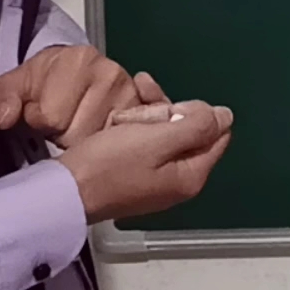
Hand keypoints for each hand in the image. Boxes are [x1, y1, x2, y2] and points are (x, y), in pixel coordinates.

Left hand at [0, 46, 160, 146]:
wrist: (71, 72)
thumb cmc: (43, 82)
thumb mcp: (14, 86)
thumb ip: (3, 99)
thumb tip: (4, 118)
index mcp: (78, 60)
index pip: (52, 118)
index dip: (40, 123)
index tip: (41, 114)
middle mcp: (111, 73)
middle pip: (79, 134)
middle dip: (64, 135)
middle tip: (62, 123)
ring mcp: (131, 93)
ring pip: (100, 143)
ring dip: (86, 141)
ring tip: (80, 125)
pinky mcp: (143, 110)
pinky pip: (126, 141)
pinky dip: (111, 142)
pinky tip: (102, 132)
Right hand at [57, 101, 234, 222]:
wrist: (62, 191)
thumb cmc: (110, 165)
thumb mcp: (158, 140)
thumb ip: (197, 127)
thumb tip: (227, 116)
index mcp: (191, 175)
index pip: (216, 134)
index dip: (198, 112)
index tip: (171, 105)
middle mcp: (177, 180)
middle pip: (189, 132)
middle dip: (167, 109)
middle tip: (144, 98)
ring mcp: (154, 179)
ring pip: (163, 133)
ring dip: (147, 114)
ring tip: (124, 107)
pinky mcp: (131, 175)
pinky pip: (143, 144)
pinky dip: (133, 127)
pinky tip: (117, 118)